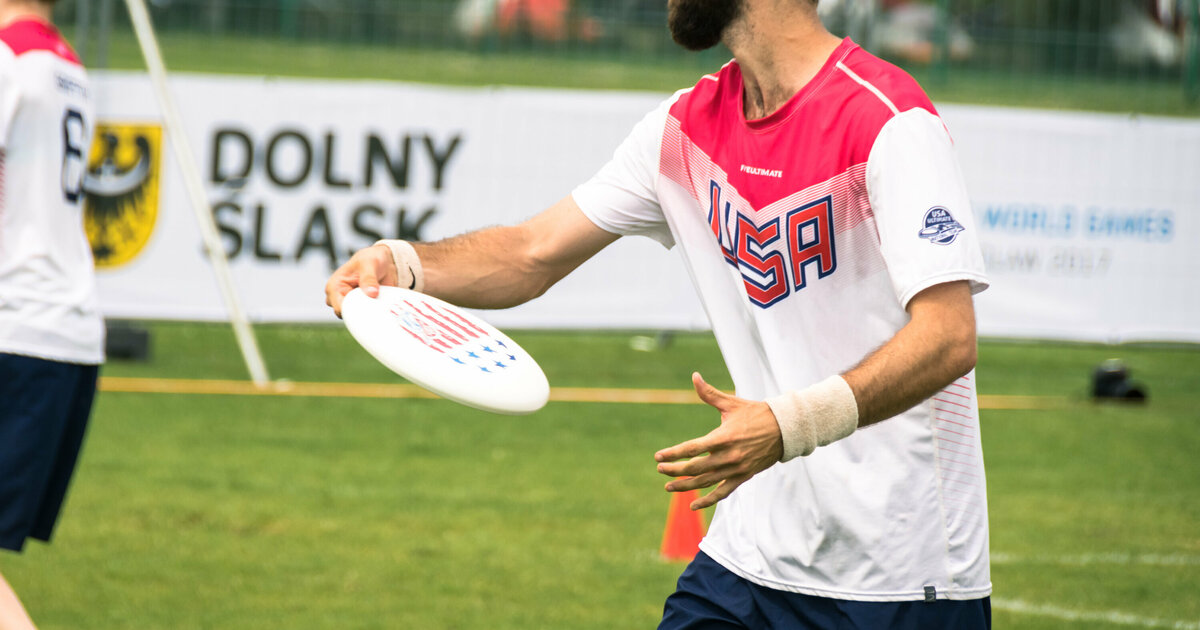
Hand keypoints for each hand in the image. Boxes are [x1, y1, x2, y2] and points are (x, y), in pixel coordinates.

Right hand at [324, 244, 399, 317]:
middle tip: (376, 304)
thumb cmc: (371, 259)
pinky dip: (374, 313)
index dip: (354, 310)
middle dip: (362, 313)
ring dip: (368, 313)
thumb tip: (372, 294)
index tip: (370, 307)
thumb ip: (369, 278)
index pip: (340, 308)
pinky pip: (366, 317)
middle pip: (347, 316)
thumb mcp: (369, 264)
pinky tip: (382, 305)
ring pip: (357, 318)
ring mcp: (351, 304)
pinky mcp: (362, 307)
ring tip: (379, 302)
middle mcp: (339, 298)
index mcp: (334, 287)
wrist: (384, 262)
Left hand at [654, 373, 784, 509]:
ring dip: (686, 486)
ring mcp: (736, 469)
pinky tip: (693, 505)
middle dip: (675, 470)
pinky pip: (723, 492)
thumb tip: (694, 376)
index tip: (658, 457)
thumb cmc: (756, 413)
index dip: (673, 454)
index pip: (692, 449)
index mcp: (723, 437)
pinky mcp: (743, 476)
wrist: (785, 430)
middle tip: (660, 470)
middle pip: (695, 468)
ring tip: (669, 487)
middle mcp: (728, 456)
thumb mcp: (732, 403)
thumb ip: (709, 393)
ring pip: (706, 482)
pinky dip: (708, 501)